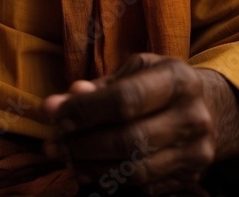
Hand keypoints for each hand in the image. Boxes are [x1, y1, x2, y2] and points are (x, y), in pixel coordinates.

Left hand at [42, 53, 238, 193]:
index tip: (53, 115)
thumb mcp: (133, 71)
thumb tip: (57, 104)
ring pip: (135, 169)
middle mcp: (192, 115)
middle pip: (129, 138)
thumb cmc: (157, 84)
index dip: (85, 110)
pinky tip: (88, 169)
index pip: (125, 99)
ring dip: (91, 166)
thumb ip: (97, 87)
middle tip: (52, 144)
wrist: (204, 108)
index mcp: (177, 79)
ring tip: (66, 157)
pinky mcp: (191, 176)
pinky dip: (110, 179)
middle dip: (82, 144)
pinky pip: (144, 186)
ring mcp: (195, 151)